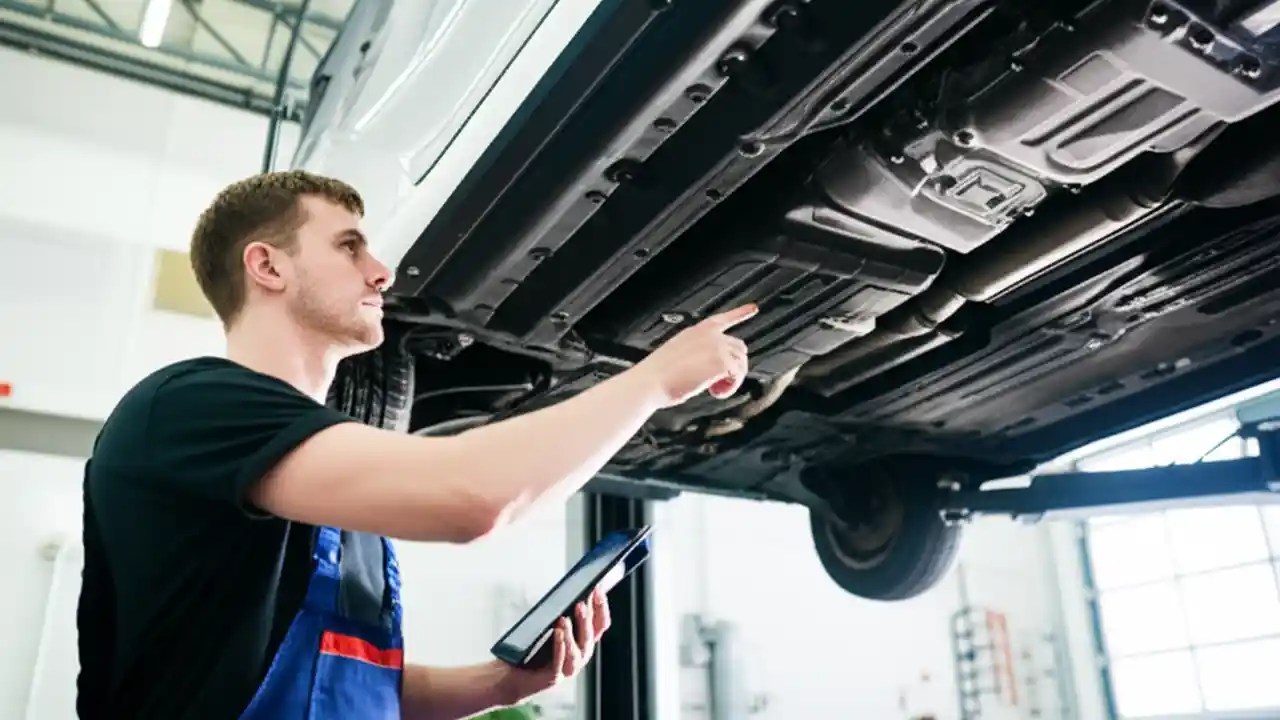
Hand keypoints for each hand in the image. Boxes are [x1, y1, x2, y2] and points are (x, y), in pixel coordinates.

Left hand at [498, 586, 611, 702]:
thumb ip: (563, 610)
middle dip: (586, 619)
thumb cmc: (531, 646)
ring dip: (572, 634)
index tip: (597, 588)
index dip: (601, 606)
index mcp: (583, 640)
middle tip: (580, 603)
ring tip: (563, 619)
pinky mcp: (553, 677)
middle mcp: (580, 655)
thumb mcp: (549, 624)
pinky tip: (556, 633)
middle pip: (590, 637)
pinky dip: (560, 647)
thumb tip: (572, 587)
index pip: (600, 623)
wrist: (510, 673)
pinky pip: (559, 663)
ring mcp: (567, 668)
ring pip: (576, 652)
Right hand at [631, 303, 757, 406]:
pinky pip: (738, 376)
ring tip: (714, 389)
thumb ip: (697, 354)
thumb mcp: (676, 355)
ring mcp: (717, 347)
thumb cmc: (656, 375)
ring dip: (732, 379)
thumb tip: (710, 367)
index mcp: (695, 331)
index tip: (753, 308)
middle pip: (739, 347)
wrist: (649, 382)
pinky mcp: (722, 363)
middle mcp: (709, 335)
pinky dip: (729, 388)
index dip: (740, 312)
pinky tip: (715, 392)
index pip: (723, 318)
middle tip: (718, 381)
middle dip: (734, 365)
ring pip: (741, 363)